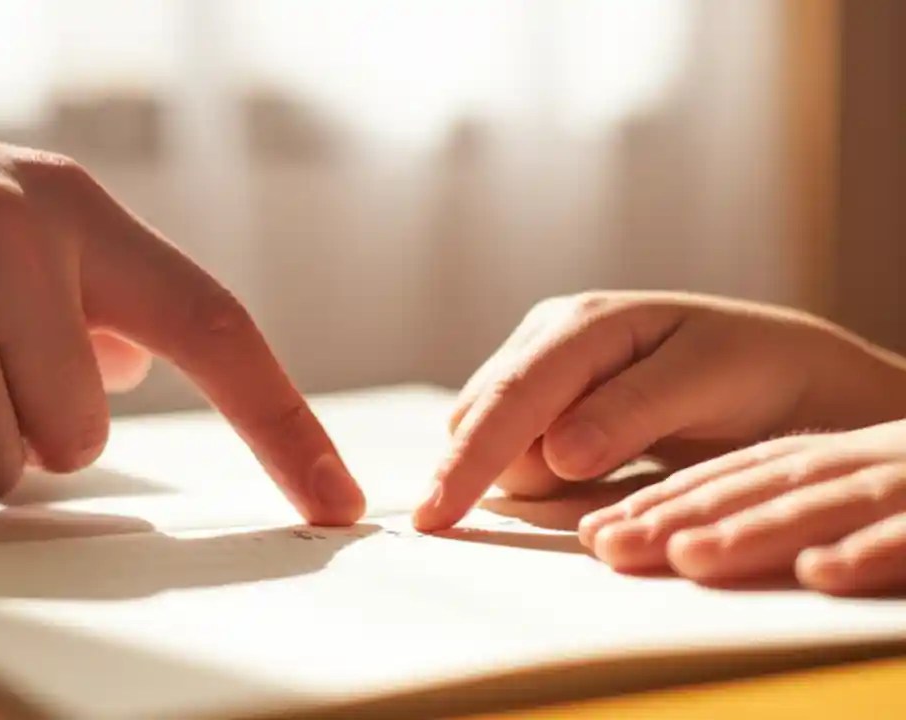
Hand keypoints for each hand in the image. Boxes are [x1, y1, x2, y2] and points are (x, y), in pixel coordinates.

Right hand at [414, 291, 905, 530]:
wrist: (782, 370)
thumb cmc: (754, 372)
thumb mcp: (709, 382)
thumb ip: (632, 413)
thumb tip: (556, 454)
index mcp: (583, 323)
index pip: (511, 397)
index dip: (469, 460)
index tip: (433, 518)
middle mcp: (546, 335)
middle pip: (482, 419)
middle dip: (509, 468)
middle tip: (602, 477)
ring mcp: (538, 363)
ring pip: (489, 437)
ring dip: (529, 472)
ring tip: (615, 464)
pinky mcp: (541, 396)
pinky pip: (510, 446)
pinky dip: (537, 471)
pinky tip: (591, 464)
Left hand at [581, 420, 905, 594]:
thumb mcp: (874, 501)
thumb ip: (805, 512)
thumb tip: (693, 548)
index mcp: (847, 459)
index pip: (743, 474)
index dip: (668, 500)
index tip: (598, 532)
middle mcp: (879, 461)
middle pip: (770, 483)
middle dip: (684, 513)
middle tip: (609, 546)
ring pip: (837, 501)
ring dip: (759, 529)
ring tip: (688, 556)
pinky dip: (877, 548)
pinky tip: (823, 573)